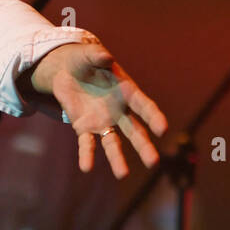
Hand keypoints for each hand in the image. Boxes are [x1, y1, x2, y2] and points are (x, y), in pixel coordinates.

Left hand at [29, 41, 167, 177]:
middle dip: (143, 146)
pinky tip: (86, 168)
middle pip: (135, 131)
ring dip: (117, 158)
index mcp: (126, 92)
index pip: (144, 106)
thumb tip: (105, 57)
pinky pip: (87, 143)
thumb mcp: (89, 55)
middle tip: (153, 162)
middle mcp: (119, 111)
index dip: (154, 117)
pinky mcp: (84, 127)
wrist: (66, 70)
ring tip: (121, 175)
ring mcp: (102, 121)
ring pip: (112, 143)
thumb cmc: (84, 60)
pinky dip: (86, 155)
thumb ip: (97, 56)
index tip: (163, 129)